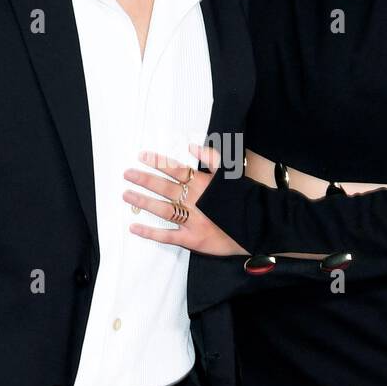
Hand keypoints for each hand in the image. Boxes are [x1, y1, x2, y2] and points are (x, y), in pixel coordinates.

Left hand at [123, 144, 248, 255]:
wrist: (259, 227)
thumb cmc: (245, 201)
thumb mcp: (231, 175)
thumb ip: (211, 159)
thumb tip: (191, 146)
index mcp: (203, 184)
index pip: (175, 170)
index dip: (157, 162)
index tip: (142, 156)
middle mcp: (195, 201)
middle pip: (164, 188)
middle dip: (144, 180)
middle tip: (127, 174)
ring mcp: (192, 221)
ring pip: (162, 209)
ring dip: (143, 201)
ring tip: (126, 194)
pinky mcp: (192, 239)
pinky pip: (167, 236)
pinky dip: (150, 232)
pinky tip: (134, 226)